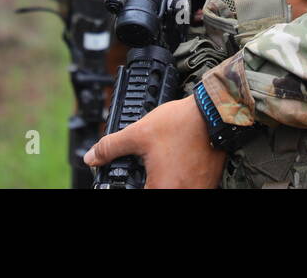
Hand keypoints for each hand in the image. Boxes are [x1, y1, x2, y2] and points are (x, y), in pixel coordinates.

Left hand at [84, 96, 225, 187]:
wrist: (215, 112)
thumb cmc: (181, 123)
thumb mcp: (139, 132)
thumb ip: (111, 147)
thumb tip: (91, 158)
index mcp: (162, 189)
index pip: (135, 193)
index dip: (129, 186)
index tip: (130, 178)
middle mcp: (183, 194)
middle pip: (155, 191)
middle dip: (146, 182)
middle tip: (146, 169)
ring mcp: (198, 191)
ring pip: (173, 189)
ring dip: (164, 181)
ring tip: (161, 165)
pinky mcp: (208, 184)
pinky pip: (188, 187)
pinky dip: (179, 180)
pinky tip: (175, 165)